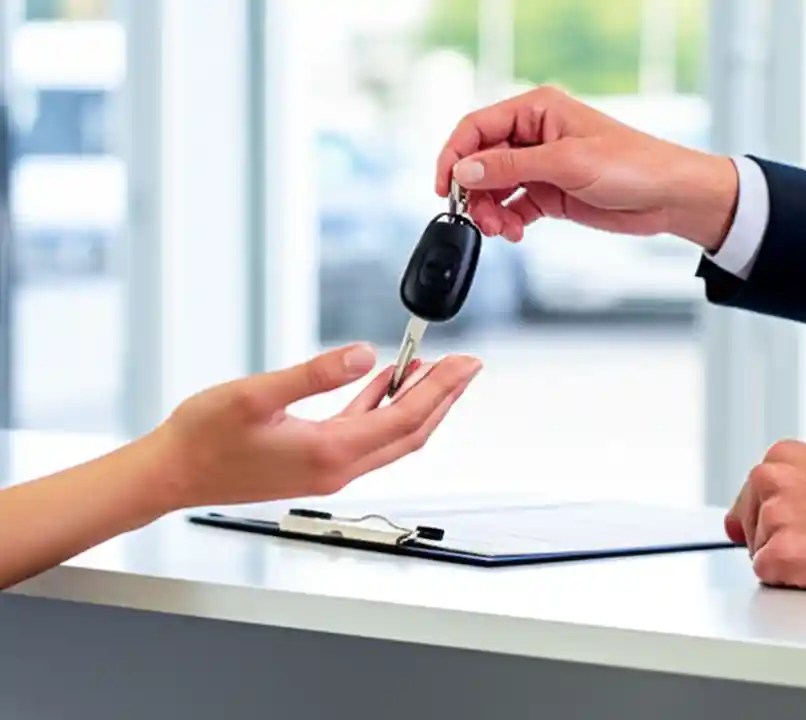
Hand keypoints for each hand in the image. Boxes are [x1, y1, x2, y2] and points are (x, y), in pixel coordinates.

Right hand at [145, 343, 482, 509]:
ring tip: (435, 370)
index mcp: (330, 451)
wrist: (170, 475)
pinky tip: (383, 384)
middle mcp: (337, 468)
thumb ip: (313, 373)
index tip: (466, 364)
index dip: (442, 390)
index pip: (406, 418)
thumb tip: (364, 354)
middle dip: (443, 397)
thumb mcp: (256, 394)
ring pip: (390, 436)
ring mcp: (327, 470)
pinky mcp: (314, 465)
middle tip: (468, 367)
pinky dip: (382, 409)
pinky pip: (364, 435)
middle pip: (410, 432)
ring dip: (416, 404)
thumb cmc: (202, 438)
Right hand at [436, 85, 738, 250]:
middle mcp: (535, 134)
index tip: (444, 187)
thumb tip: (465, 170)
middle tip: (478, 219)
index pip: (477, 127)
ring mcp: (542, 165)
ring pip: (494, 187)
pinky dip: (508, 221)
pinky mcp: (551, 193)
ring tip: (502, 231)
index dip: (455, 156)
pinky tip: (515, 233)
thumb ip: (511, 166)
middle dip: (474, 191)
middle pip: (481, 161)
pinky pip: (513, 206)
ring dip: (490, 211)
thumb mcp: (567, 163)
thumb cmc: (632, 165)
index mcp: (537, 110)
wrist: (670, 196)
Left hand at [725, 440, 805, 592]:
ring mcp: (773, 516)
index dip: (783, 519)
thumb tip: (728, 525)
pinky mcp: (779, 553)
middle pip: (751, 528)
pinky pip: (769, 577)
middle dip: (782, 538)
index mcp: (780, 456)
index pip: (750, 500)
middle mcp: (770, 478)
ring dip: (791, 559)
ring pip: (760, 554)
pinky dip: (795, 579)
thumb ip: (776, 493)